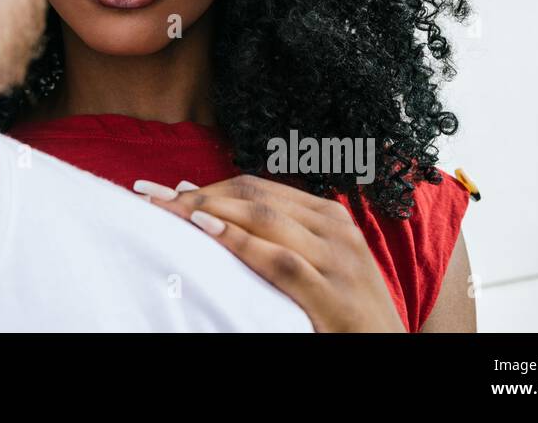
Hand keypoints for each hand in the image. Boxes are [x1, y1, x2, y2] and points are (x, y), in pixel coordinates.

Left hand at [136, 174, 404, 331]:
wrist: (387, 351)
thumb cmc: (341, 308)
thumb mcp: (314, 262)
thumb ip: (267, 233)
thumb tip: (197, 199)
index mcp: (328, 215)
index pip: (256, 188)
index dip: (206, 186)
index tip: (161, 190)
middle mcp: (334, 229)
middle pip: (254, 197)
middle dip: (197, 195)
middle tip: (150, 197)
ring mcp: (338, 259)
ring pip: (264, 219)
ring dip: (208, 211)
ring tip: (166, 211)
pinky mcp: (334, 295)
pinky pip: (281, 261)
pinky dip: (241, 243)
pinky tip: (207, 232)